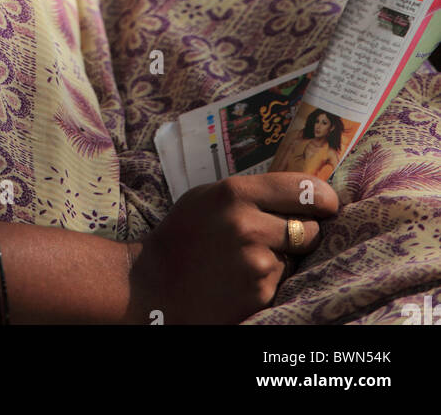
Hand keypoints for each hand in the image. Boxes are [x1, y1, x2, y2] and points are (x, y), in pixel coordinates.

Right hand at [122, 171, 337, 324]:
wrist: (155, 287)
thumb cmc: (184, 236)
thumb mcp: (209, 197)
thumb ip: (251, 192)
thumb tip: (302, 191)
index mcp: (235, 193)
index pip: (304, 188)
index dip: (324, 198)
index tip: (329, 204)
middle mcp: (248, 226)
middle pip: (311, 228)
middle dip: (304, 233)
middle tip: (281, 237)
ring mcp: (256, 264)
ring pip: (297, 259)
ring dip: (284, 260)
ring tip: (248, 261)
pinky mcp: (260, 296)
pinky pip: (284, 284)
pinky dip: (272, 283)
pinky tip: (244, 281)